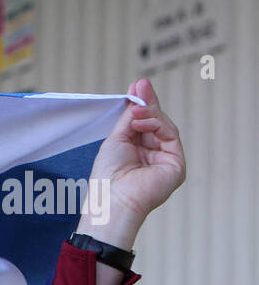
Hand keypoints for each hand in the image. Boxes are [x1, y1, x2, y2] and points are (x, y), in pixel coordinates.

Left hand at [79, 77, 185, 245]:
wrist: (113, 199)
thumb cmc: (108, 177)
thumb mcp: (116, 140)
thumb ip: (129, 119)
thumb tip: (136, 95)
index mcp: (137, 152)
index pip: (143, 124)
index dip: (142, 105)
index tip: (137, 86)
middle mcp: (153, 155)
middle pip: (156, 122)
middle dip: (149, 102)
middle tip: (141, 84)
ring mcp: (166, 159)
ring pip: (164, 126)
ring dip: (149, 113)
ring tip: (136, 107)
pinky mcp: (177, 164)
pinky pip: (170, 135)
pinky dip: (156, 124)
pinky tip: (141, 120)